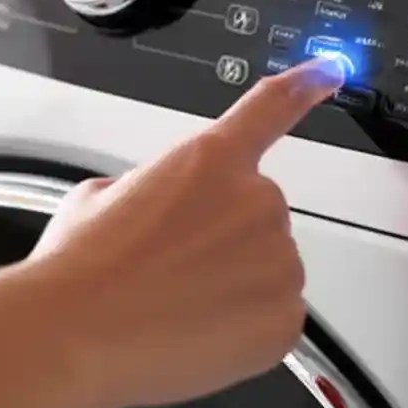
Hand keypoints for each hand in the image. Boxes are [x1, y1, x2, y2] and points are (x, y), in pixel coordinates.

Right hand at [30, 57, 344, 407]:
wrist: (76, 336)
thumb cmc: (80, 270)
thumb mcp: (100, 196)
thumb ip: (151, 187)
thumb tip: (155, 206)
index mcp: (211, 159)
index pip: (271, 108)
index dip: (304, 85)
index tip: (330, 70)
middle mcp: (256, 201)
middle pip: (255, 217)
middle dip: (221, 242)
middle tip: (168, 271)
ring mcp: (278, 261)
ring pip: (266, 271)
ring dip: (232, 286)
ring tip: (174, 307)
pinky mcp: (285, 318)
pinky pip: (274, 318)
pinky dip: (244, 331)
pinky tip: (196, 334)